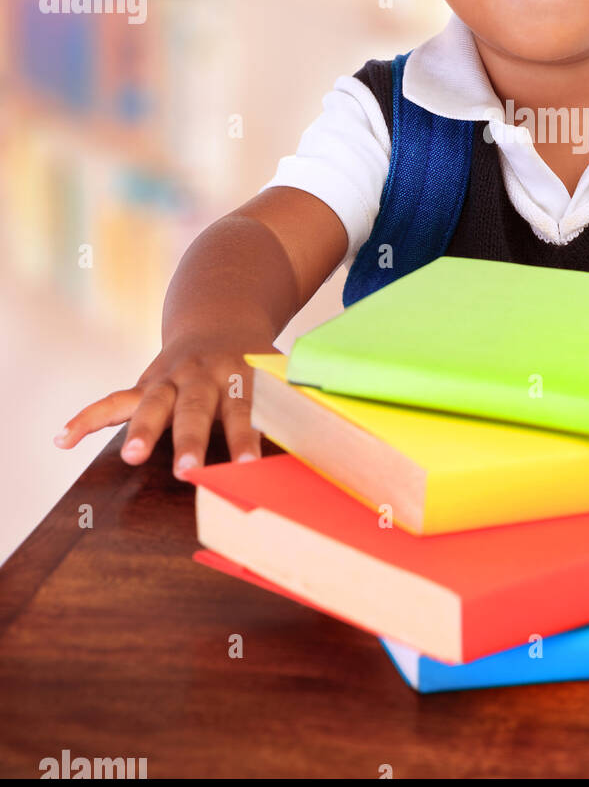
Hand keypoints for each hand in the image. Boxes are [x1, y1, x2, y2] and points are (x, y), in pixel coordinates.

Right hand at [54, 333, 282, 480]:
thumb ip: (293, 406)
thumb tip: (328, 442)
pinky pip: (112, 401)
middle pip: (196, 409)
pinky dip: (86, 419)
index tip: (249, 467)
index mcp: (240, 373)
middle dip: (189, 440)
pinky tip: (62, 440)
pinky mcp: (146, 383)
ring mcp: (170, 377)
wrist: (223, 315)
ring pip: (152, 403)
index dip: (247, 437)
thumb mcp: (278, 375)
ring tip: (129, 456)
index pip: (245, 409)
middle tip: (187, 470)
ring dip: (140, 429)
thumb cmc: (256, 364)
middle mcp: (203, 374)